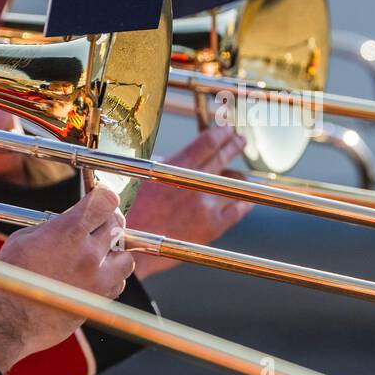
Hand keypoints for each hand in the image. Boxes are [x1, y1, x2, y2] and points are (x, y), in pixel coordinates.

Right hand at [0, 187, 133, 372]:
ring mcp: (98, 280)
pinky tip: (94, 277)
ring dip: (115, 252)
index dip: (105, 196)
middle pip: (118, 224)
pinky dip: (112, 277)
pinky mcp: (99, 302)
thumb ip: (54, 226)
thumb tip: (71, 219)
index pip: (105, 201)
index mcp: (69, 232)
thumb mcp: (25, 239)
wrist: (7, 320)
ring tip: (98, 254)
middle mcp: (89, 254)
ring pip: (126, 257)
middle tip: (98, 224)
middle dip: (108, 220)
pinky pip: (119, 283)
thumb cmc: (10, 278)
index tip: (101, 197)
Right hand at [126, 125, 252, 278]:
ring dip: (240, 175)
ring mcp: (206, 206)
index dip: (221, 133)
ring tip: (242, 173)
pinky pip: (239, 210)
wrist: (128, 245)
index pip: (207, 143)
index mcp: (175, 168)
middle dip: (234, 146)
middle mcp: (193, 184)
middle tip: (240, 141)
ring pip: (235, 183)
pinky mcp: (213, 227)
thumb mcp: (145, 179)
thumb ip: (168, 167)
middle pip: (223, 157)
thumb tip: (186, 158)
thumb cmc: (131, 212)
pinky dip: (244, 202)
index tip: (228, 129)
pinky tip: (246, 199)